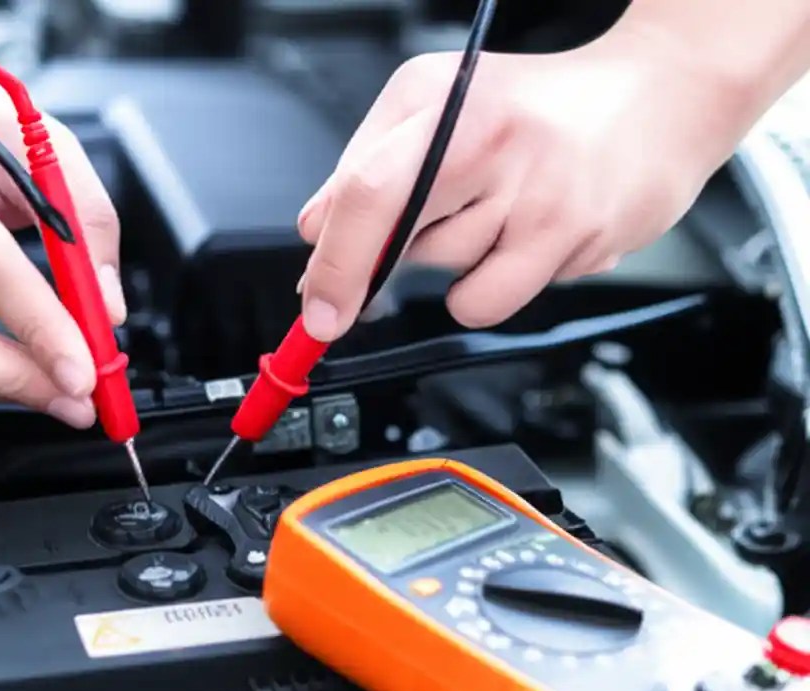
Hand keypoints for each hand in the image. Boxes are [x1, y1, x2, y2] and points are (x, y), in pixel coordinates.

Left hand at [296, 28, 744, 337]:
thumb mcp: (434, 98)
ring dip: (454, 259)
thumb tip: (316, 227)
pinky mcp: (580, 243)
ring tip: (497, 207)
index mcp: (452, 106)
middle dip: (386, 258)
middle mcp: (498, 150)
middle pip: (407, 243)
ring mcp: (544, 200)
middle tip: (427, 218)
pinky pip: (494, 299)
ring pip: (450, 276)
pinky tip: (520, 240)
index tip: (318, 306)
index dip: (334, 260)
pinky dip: (490, 286)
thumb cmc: (538, 101)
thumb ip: (364, 161)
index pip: (370, 192)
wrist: (661, 97)